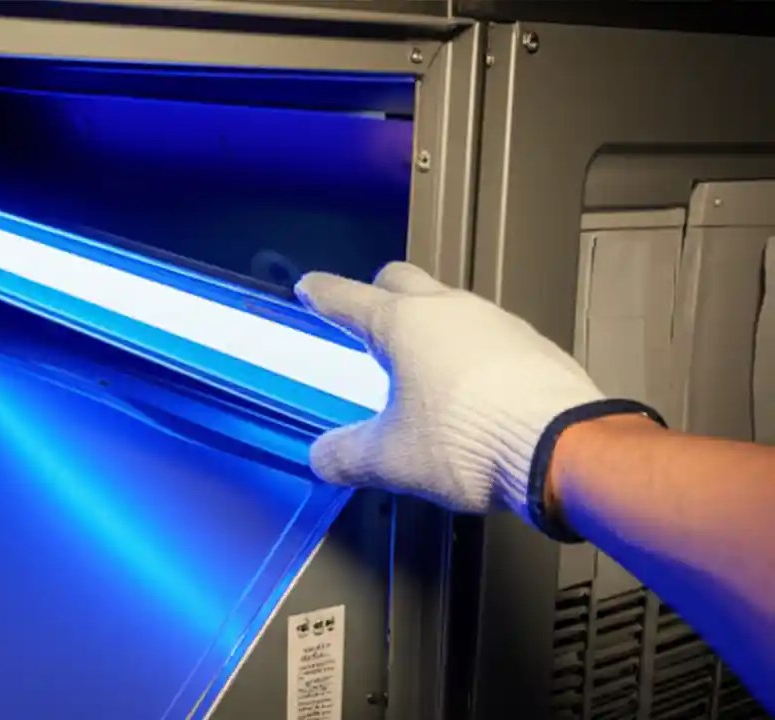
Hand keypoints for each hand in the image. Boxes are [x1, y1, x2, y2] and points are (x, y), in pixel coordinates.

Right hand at [295, 262, 602, 517]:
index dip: (323, 293)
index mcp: (403, 324)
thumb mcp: (391, 459)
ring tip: (422, 368)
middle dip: (379, 294)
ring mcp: (497, 321)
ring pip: (449, 306)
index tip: (309, 287)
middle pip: (402, 280)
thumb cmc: (462, 442)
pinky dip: (469, 351)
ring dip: (429, 325)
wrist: (561, 448)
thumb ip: (347, 456)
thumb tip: (320, 459)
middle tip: (368, 325)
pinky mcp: (533, 344)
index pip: (349, 297)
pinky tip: (471, 390)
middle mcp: (449, 308)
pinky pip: (488, 334)